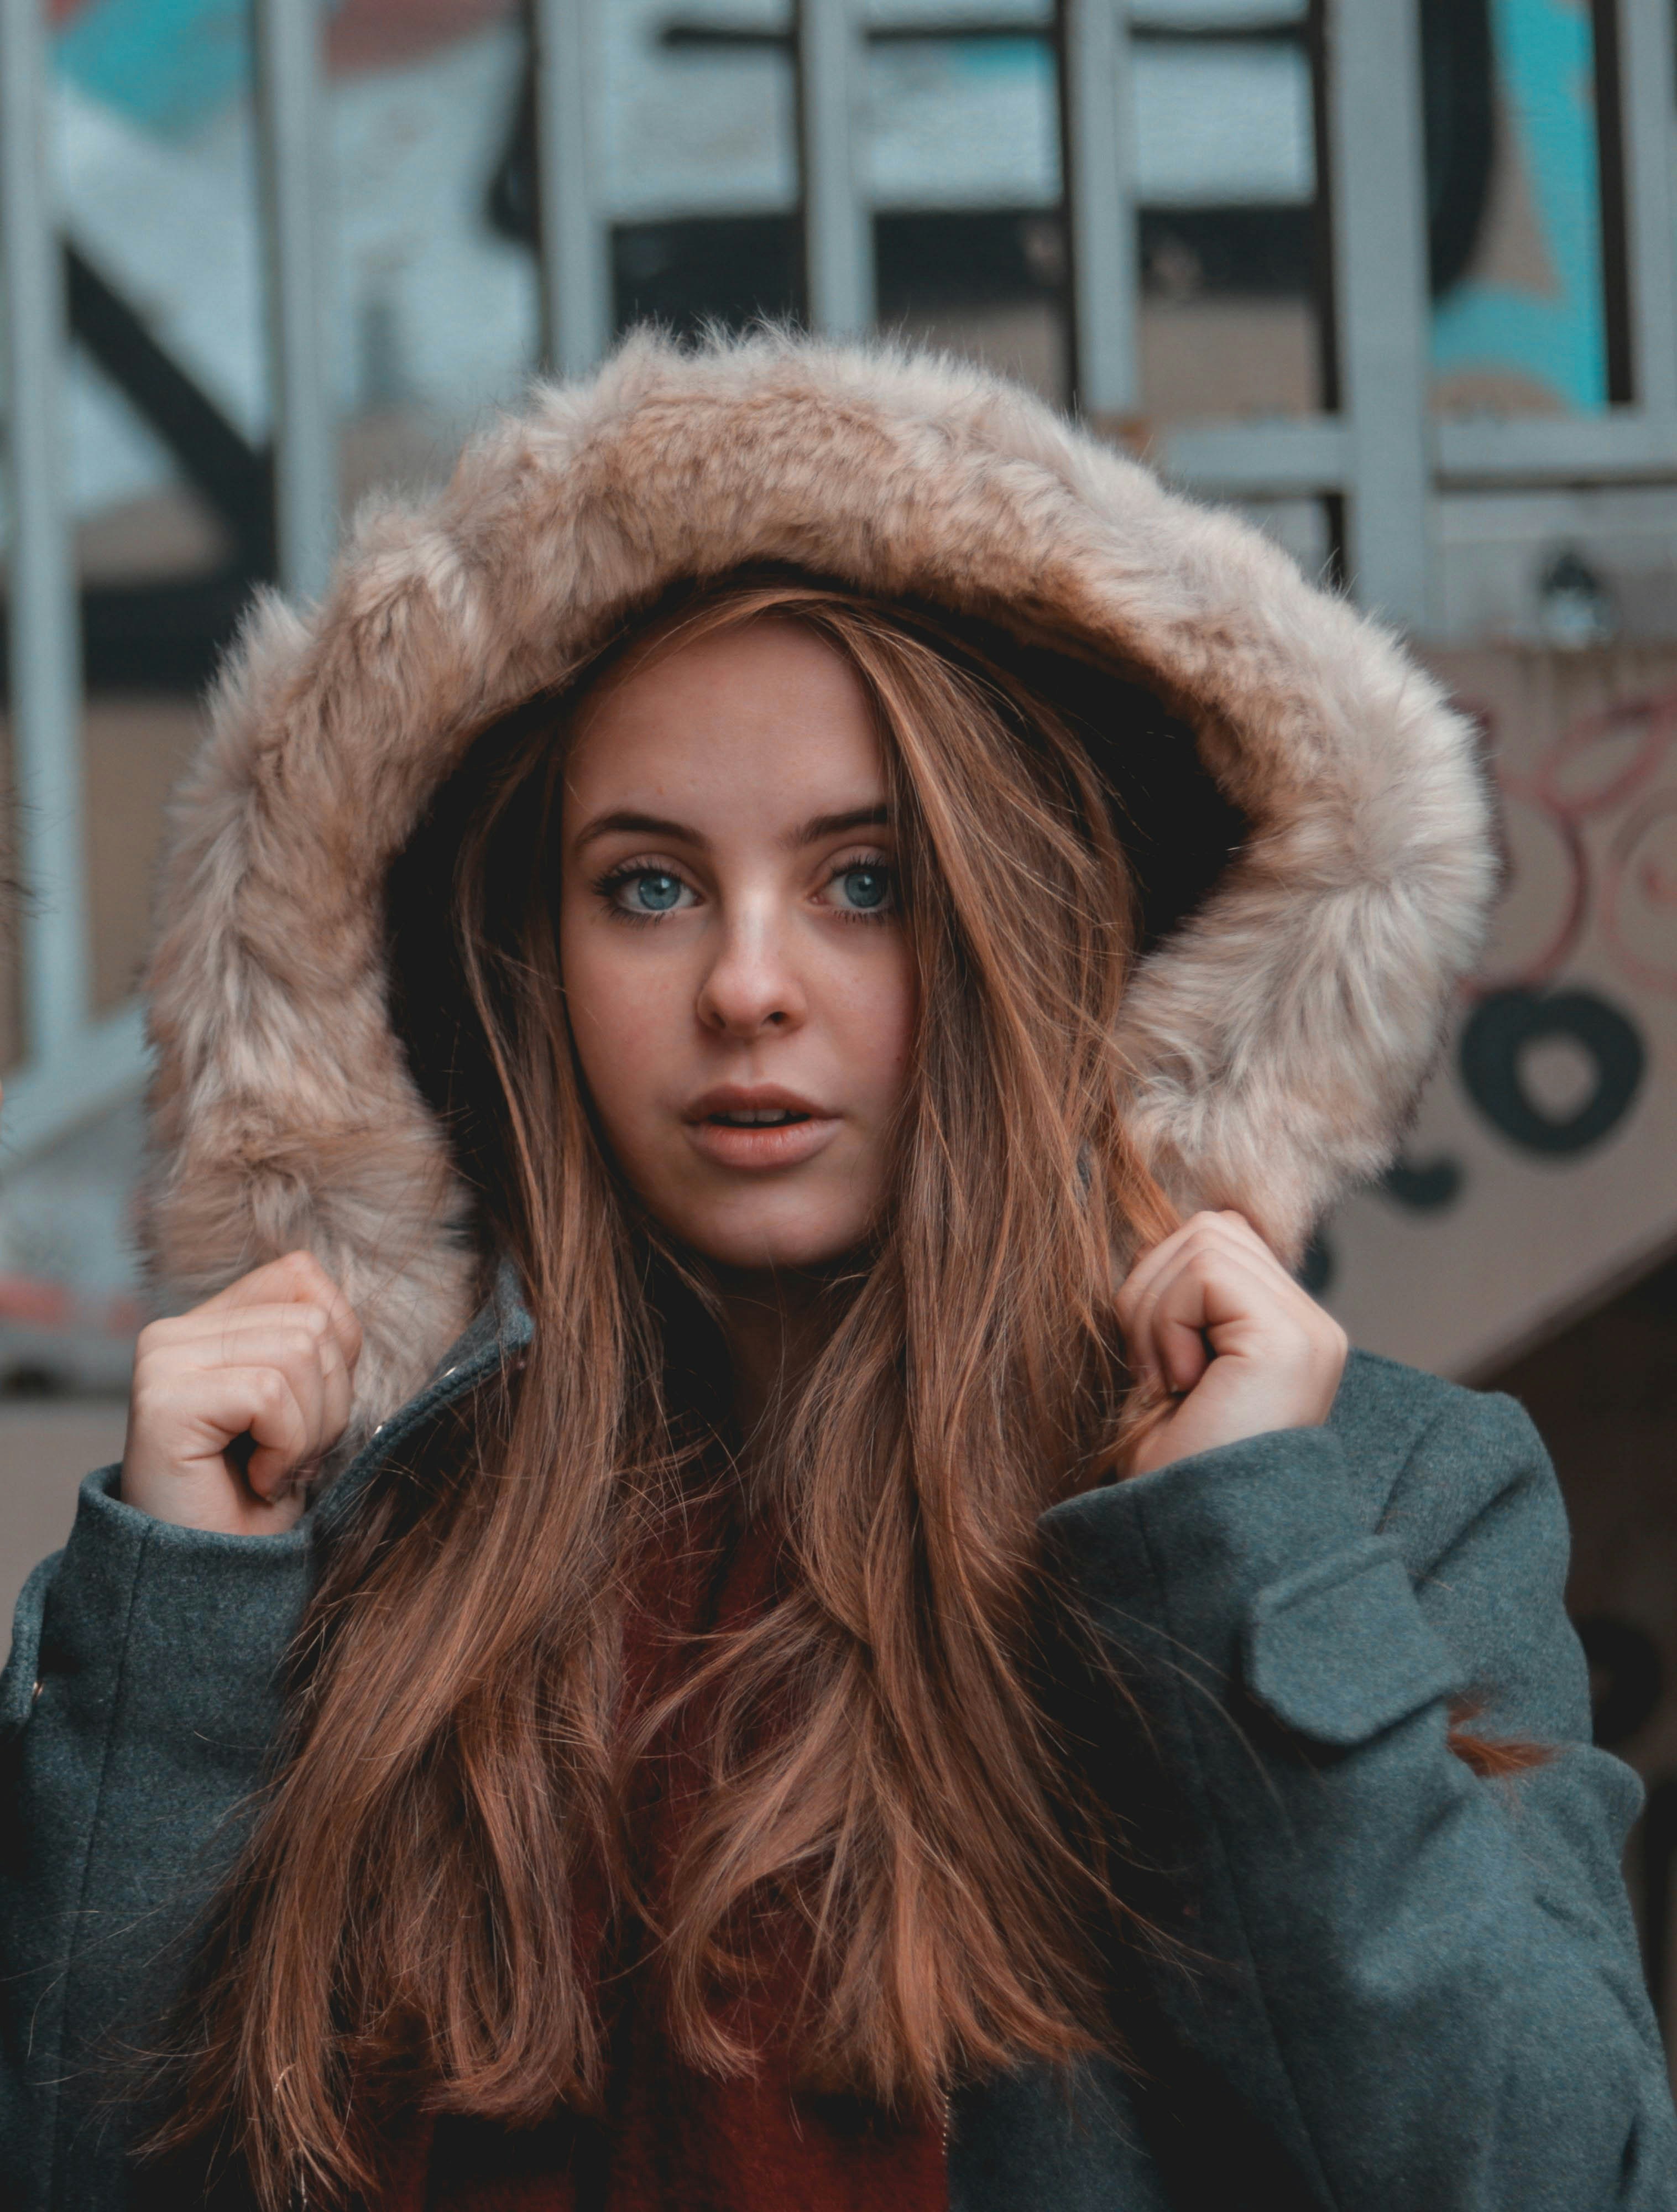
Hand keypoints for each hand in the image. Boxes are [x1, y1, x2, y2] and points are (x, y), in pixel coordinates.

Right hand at [120, 1252, 362, 1534]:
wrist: (217, 1579)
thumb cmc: (263, 1494)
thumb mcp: (304, 1404)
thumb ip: (313, 1342)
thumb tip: (340, 1305)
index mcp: (207, 1323)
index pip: (301, 1276)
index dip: (335, 1344)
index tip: (309, 1410)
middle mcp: (174, 1332)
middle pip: (313, 1321)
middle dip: (328, 1400)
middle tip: (291, 1454)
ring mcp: (162, 1362)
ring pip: (300, 1352)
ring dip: (310, 1428)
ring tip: (274, 1466)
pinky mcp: (163, 1401)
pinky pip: (271, 1395)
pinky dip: (287, 1448)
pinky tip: (259, 1480)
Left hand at [1115, 1211, 1346, 1477]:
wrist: (1196, 1547)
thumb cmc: (1170, 1475)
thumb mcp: (1166, 1372)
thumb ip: (1177, 1305)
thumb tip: (1150, 1241)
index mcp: (1286, 1333)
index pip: (1222, 1239)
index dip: (1166, 1283)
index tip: (1154, 1365)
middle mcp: (1311, 1326)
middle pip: (1210, 1229)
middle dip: (1154, 1290)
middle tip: (1155, 1373)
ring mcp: (1309, 1331)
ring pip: (1203, 1238)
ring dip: (1155, 1309)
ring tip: (1169, 1381)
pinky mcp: (1290, 1340)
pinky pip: (1204, 1269)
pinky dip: (1167, 1319)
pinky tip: (1181, 1382)